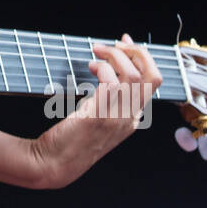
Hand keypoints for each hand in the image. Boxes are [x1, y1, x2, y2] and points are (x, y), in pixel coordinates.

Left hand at [32, 34, 162, 187]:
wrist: (54, 164)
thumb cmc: (70, 140)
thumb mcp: (96, 118)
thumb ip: (107, 101)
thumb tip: (107, 71)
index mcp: (131, 119)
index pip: (152, 82)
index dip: (142, 57)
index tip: (125, 43)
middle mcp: (129, 118)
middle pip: (150, 76)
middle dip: (134, 52)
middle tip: (113, 44)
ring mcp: (116, 118)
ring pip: (132, 75)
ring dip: (114, 56)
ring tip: (96, 54)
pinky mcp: (99, 116)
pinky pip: (111, 83)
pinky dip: (103, 68)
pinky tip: (91, 66)